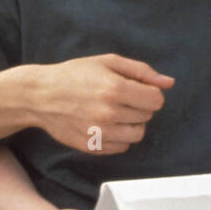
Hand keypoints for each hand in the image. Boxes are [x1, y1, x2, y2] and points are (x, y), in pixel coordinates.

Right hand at [31, 54, 173, 154]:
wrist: (40, 95)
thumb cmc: (75, 74)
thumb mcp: (108, 62)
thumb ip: (142, 71)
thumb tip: (169, 83)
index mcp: (115, 89)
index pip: (156, 100)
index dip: (150, 93)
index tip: (137, 89)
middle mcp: (108, 113)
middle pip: (147, 116)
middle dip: (139, 106)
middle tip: (120, 97)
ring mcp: (99, 133)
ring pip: (137, 135)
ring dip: (132, 123)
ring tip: (115, 111)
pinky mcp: (92, 147)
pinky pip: (121, 148)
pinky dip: (119, 137)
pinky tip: (105, 123)